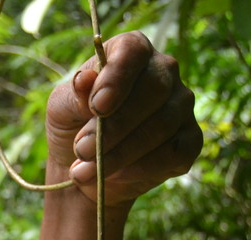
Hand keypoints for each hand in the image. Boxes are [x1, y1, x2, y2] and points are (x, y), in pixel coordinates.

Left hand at [46, 32, 200, 209]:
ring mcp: (181, 106)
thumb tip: (84, 80)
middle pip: (154, 89)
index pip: (133, 51)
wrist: (85, 168)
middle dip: (115, 126)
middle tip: (82, 150)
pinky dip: (141, 168)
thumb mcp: (61, 109)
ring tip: (86, 171)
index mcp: (131, 52)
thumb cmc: (72, 127)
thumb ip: (73, 95)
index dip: (117, 77)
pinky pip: (174, 153)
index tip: (96, 107)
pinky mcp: (189, 141)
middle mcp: (164, 72)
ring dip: (121, 152)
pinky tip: (114, 177)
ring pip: (163, 125)